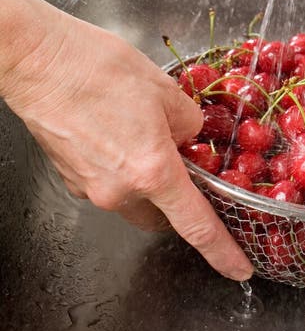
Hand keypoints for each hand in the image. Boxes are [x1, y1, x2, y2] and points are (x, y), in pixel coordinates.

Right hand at [0, 0, 252, 280]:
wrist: (40, 62)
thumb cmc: (100, 69)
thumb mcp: (165, 89)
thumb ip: (189, 122)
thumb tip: (190, 136)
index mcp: (152, 171)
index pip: (196, 225)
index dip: (221, 250)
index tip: (238, 268)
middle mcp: (119, 191)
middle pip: (160, 214)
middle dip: (176, 200)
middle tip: (185, 166)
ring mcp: (89, 188)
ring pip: (131, 198)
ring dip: (145, 179)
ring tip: (145, 133)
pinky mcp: (69, 178)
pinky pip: (106, 182)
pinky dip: (119, 166)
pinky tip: (117, 130)